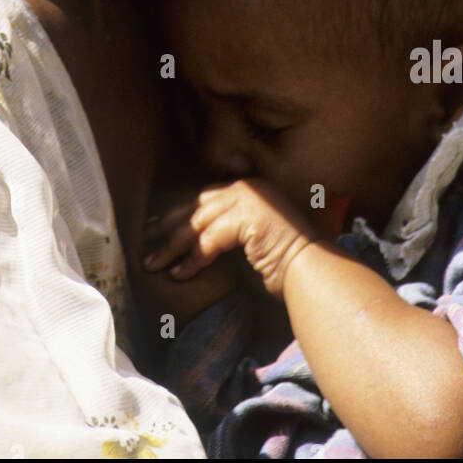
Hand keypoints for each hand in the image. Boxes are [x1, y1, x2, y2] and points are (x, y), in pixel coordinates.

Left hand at [143, 178, 340, 298]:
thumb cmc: (287, 265)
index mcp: (251, 190)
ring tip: (154, 263)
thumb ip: (229, 232)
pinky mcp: (246, 218)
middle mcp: (248, 188)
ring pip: (197, 223)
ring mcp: (248, 200)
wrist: (314, 272)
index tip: (157, 227)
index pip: (205, 198)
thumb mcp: (252, 241)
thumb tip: (194, 241)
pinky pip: (208, 240)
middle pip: (196, 206)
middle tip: (148, 245)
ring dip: (172, 246)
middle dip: (168, 227)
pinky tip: (180, 273)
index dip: (178, 213)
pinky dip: (191, 259)